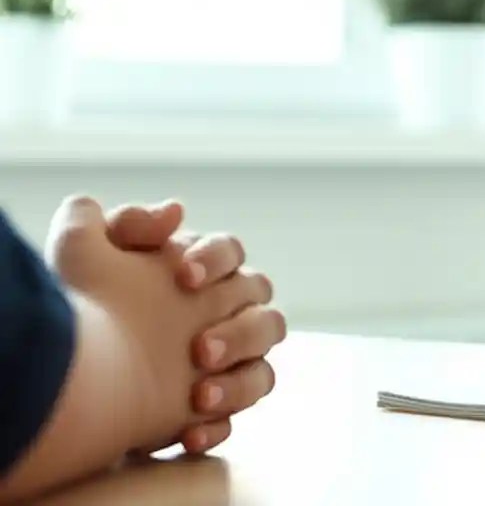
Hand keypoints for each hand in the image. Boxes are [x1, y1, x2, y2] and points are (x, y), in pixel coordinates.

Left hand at [103, 200, 285, 453]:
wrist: (58, 376)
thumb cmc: (78, 306)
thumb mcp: (87, 253)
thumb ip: (130, 222)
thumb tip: (175, 211)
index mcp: (205, 276)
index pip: (232, 254)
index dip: (216, 261)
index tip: (182, 276)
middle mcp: (224, 319)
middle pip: (266, 319)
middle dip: (238, 332)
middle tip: (199, 349)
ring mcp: (222, 369)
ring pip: (262, 373)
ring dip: (237, 383)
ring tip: (198, 396)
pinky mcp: (208, 412)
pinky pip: (231, 422)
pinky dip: (216, 426)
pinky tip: (186, 432)